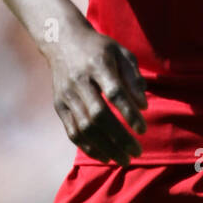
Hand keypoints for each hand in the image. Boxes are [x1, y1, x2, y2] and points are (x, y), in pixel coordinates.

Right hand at [45, 19, 147, 165]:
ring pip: (85, 127)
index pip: (114, 93)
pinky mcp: (59, 106)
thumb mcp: (121, 53)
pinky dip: (88, 147)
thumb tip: (143, 106)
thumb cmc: (99, 49)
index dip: (129, 113)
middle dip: (119, 137)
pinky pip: (72, 131)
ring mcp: (66, 95)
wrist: (63, 41)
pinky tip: (105, 156)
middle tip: (137, 152)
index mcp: (97, 65)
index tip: (143, 129)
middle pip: (99, 115)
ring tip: (123, 160)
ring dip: (105, 147)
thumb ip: (134, 78)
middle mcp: (79, 81)